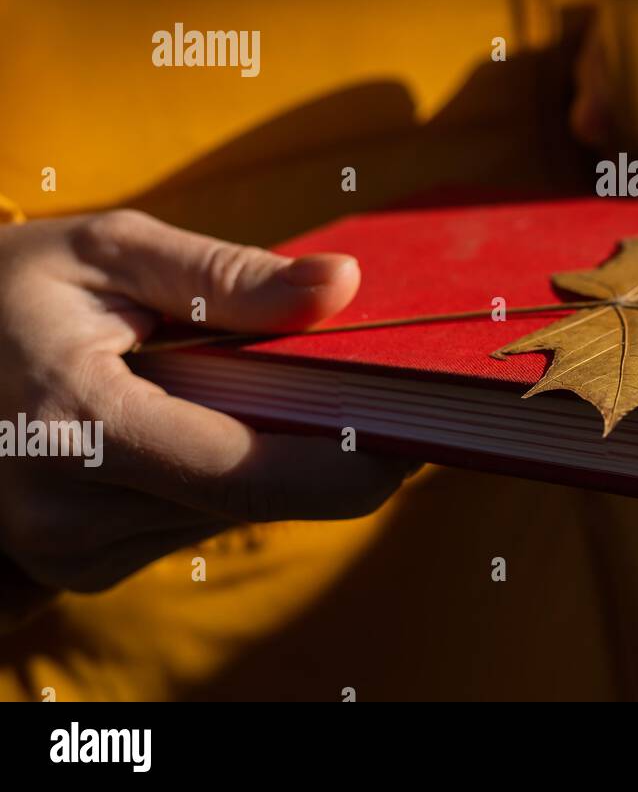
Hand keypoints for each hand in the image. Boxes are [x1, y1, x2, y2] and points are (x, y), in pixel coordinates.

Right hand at [0, 210, 413, 598]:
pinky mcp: (76, 565)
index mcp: (76, 423)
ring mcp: (66, 550)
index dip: (349, 460)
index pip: (252, 474)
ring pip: (229, 515)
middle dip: (322, 449)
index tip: (418, 426)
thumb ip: (227, 276)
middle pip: (255, 500)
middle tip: (366, 389)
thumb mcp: (109, 251)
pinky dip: (219, 475)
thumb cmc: (9, 287)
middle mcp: (66, 511)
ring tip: (251, 384)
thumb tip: (343, 286)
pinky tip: (199, 418)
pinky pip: (190, 523)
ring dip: (265, 457)